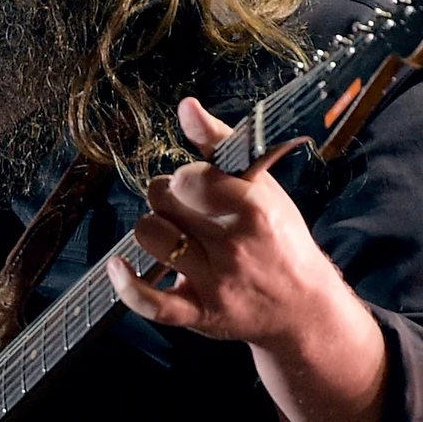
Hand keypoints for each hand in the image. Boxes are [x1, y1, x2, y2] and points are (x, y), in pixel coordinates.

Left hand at [105, 97, 388, 421]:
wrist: (303, 306)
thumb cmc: (279, 237)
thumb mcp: (263, 185)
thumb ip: (222, 143)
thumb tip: (186, 106)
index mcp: (253, 209)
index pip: (189, 177)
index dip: (188, 179)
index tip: (202, 188)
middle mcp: (234, 247)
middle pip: (162, 201)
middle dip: (168, 199)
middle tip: (189, 211)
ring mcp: (215, 284)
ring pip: (149, 238)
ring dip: (153, 230)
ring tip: (174, 234)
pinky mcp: (199, 315)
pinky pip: (148, 301)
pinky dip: (126, 283)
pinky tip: (119, 265)